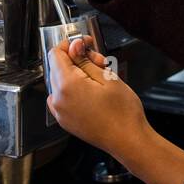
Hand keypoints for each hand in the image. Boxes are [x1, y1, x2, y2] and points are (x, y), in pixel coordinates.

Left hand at [45, 37, 150, 156]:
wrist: (128, 140)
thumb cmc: (123, 112)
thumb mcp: (107, 77)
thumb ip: (85, 60)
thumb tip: (73, 46)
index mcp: (67, 86)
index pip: (55, 54)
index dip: (71, 44)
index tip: (85, 43)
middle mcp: (58, 100)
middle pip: (58, 68)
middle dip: (77, 60)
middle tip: (100, 62)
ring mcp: (60, 112)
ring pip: (61, 82)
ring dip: (77, 75)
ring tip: (100, 79)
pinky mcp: (66, 121)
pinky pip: (63, 97)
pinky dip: (74, 90)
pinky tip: (93, 92)